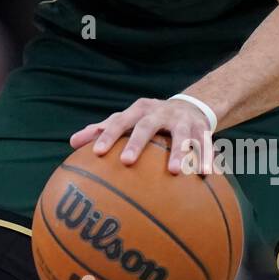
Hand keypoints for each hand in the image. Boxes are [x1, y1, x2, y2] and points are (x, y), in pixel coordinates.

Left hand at [70, 97, 214, 174]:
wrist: (189, 106)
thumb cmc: (149, 119)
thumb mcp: (127, 120)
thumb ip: (102, 130)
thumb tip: (72, 143)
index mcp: (139, 110)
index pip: (119, 120)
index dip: (107, 135)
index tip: (96, 152)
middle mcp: (160, 112)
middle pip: (146, 125)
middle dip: (137, 143)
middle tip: (127, 162)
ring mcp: (182, 120)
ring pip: (181, 135)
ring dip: (179, 152)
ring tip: (174, 173)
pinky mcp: (202, 128)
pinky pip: (206, 143)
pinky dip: (206, 157)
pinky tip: (206, 174)